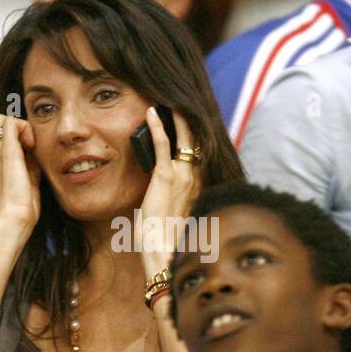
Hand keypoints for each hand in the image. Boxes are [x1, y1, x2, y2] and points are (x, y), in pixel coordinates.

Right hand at [0, 113, 40, 238]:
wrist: (12, 222)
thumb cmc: (20, 212)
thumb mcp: (25, 184)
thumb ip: (28, 169)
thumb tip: (35, 157)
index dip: (13, 136)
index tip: (29, 151)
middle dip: (14, 126)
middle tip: (29, 145)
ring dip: (19, 126)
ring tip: (30, 145)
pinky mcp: (5, 154)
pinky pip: (9, 122)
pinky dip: (24, 127)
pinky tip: (31, 145)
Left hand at [137, 107, 201, 276]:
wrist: (164, 250)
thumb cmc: (166, 235)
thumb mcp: (173, 210)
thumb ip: (173, 193)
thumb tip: (163, 184)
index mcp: (198, 184)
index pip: (198, 150)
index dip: (194, 132)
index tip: (188, 117)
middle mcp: (195, 176)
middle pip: (195, 139)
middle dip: (188, 119)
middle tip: (178, 101)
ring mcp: (182, 175)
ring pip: (183, 137)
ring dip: (175, 117)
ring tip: (166, 101)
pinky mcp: (165, 177)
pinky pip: (163, 145)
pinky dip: (157, 127)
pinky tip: (151, 113)